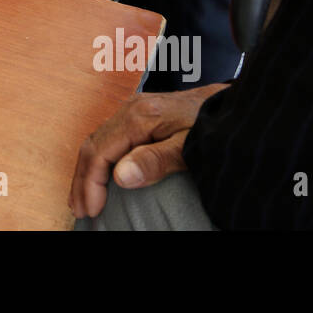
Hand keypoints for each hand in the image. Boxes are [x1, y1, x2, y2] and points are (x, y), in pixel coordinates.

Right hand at [70, 84, 227, 220]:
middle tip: (80, 210)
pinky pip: (108, 135)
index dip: (91, 183)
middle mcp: (130, 108)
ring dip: (87, 170)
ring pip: (97, 139)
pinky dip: (98, 158)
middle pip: (92, 145)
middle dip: (82, 179)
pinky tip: (100, 175)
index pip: (100, 152)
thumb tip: (120, 176)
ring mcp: (133, 108)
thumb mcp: (188, 148)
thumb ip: (155, 160)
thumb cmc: (213, 125)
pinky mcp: (139, 112)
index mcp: (139, 117)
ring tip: (83, 198)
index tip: (92, 210)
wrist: (231, 102)